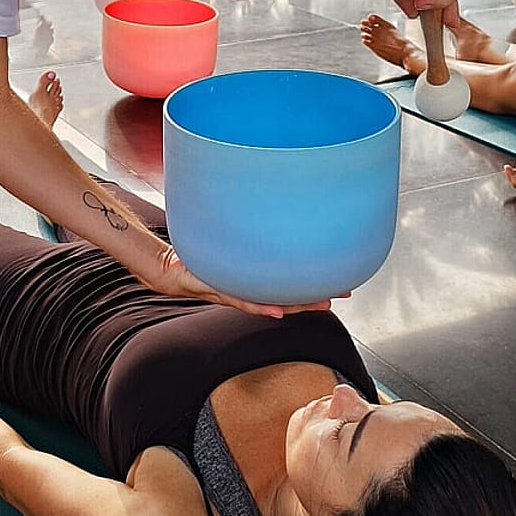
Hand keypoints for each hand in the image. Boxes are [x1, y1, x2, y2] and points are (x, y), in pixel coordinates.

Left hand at [142, 244, 335, 318]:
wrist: (172, 269)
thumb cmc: (201, 256)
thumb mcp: (228, 240)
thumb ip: (245, 231)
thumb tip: (260, 205)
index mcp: (256, 278)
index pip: (290, 280)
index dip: (313, 279)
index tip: (338, 272)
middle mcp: (252, 289)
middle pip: (291, 296)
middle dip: (317, 295)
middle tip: (344, 291)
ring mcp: (239, 293)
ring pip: (275, 303)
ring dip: (299, 305)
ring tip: (322, 304)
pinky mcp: (222, 292)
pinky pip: (245, 302)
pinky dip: (261, 307)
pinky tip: (277, 311)